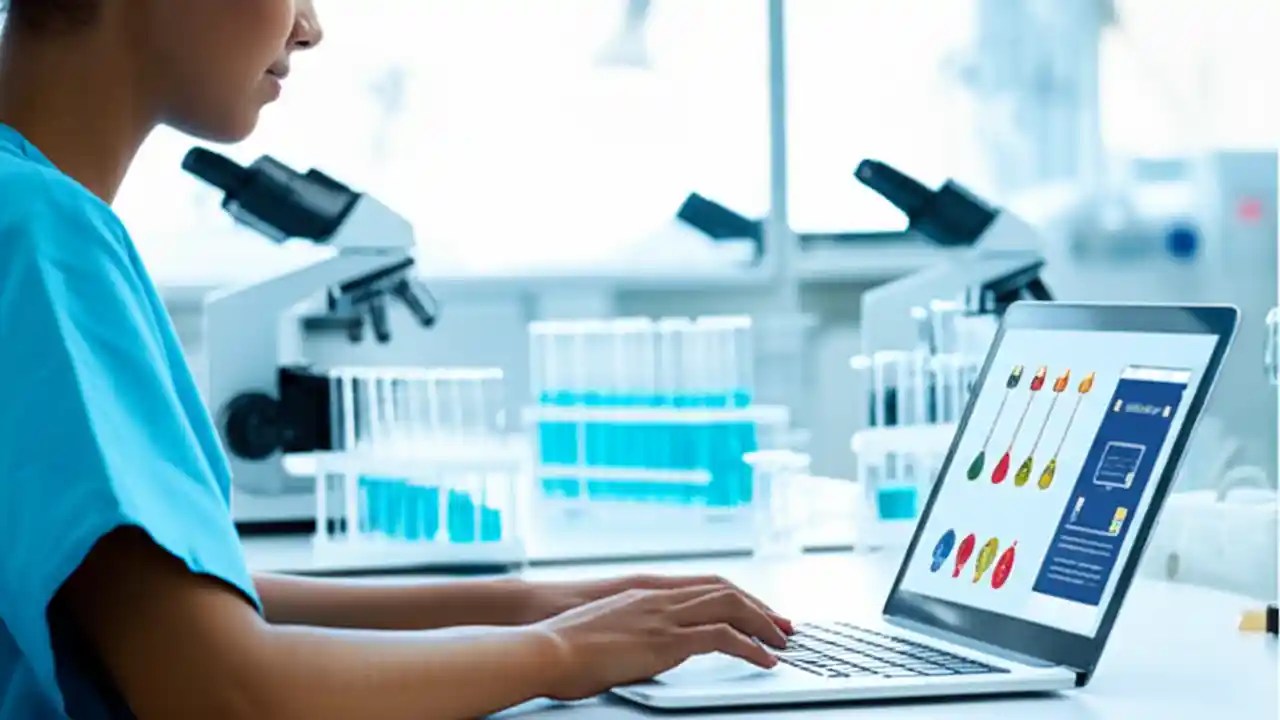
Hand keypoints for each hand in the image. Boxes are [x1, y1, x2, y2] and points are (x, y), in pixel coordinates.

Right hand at [523, 574, 793, 634]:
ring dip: (762, 623)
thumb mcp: (603, 630)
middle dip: (759, 606)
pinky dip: (750, 646)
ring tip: (783, 641)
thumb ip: (627, 632)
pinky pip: (722, 638)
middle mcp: (660, 597)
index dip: (736, 596)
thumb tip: (637, 649)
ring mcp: (664, 616)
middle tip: (784, 624)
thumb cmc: (562, 645)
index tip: (757, 610)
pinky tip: (764, 659)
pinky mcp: (666, 640)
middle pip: (725, 591)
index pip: (704, 585)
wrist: (544, 645)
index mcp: (646, 593)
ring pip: (730, 607)